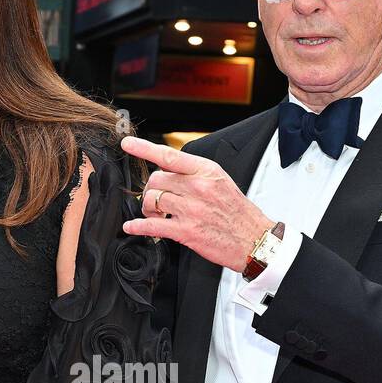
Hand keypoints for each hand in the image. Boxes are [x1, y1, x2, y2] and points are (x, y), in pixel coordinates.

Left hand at [120, 135, 272, 271]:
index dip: (144, 148)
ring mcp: (191, 210)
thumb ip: (195, 172)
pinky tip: (133, 227)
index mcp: (206, 171)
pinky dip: (138, 226)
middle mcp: (197, 187)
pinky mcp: (186, 232)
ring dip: (148, 208)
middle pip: (156, 180)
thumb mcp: (220, 180)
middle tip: (157, 199)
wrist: (253, 238)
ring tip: (157, 214)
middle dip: (151, 189)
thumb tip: (169, 169)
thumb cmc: (237, 211)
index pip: (169, 155)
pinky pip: (152, 226)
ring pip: (152, 200)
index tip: (128, 144)